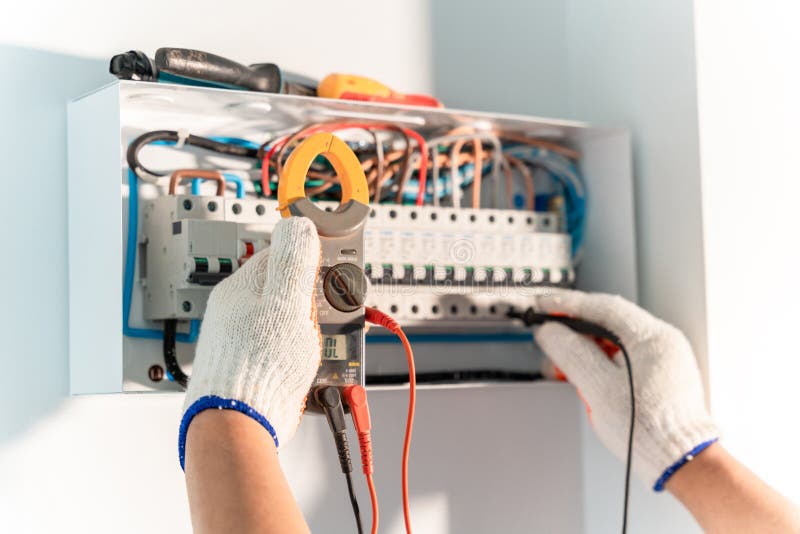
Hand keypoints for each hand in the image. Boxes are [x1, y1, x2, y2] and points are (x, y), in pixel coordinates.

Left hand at [179, 217, 321, 467]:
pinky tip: (305, 360)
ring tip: (318, 343)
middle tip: (330, 314)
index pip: (284, 252)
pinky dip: (298, 349)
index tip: (336, 270)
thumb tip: (298, 224)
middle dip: (314, 298)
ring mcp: (240, 335)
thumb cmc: (258, 366)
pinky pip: (280, 344)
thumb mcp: (286, 305)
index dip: (314, 258)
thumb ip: (293, 262)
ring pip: (285, 318)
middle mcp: (237, 308)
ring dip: (309, 327)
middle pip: (287, 287)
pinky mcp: (248, 361)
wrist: (236, 423)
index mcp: (244, 286)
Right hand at [534, 289, 718, 489]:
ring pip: (613, 341)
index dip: (568, 305)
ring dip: (585, 351)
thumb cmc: (648, 429)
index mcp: (653, 337)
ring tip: (564, 369)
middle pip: (608, 322)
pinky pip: (623, 357)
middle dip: (574, 332)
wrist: (680, 461)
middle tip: (549, 339)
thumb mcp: (598, 388)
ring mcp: (663, 357)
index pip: (602, 307)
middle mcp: (662, 341)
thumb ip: (571, 353)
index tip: (544, 305)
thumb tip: (551, 332)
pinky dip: (600, 363)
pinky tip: (585, 378)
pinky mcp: (659, 374)